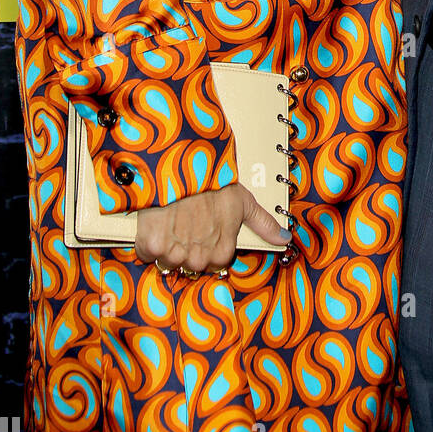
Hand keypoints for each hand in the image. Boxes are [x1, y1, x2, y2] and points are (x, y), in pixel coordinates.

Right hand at [135, 182, 289, 273]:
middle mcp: (199, 258)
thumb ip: (264, 224)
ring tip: (172, 219)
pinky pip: (147, 252)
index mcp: (223, 252)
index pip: (214, 263)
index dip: (208, 246)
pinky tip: (156, 222)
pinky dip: (148, 240)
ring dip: (167, 245)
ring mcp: (175, 254)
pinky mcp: (152, 246)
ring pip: (168, 260)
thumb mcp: (243, 201)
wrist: (181, 167)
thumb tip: (285, 238)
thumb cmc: (213, 182)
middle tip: (186, 223)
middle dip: (187, 248)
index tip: (203, 229)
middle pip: (189, 264)